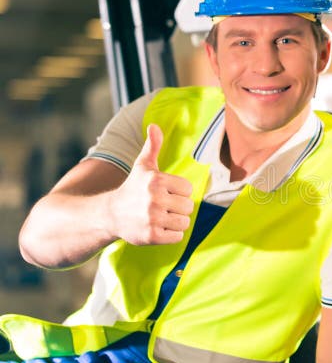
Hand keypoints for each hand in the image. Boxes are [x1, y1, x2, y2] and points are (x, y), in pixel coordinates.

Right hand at [108, 124, 193, 244]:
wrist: (111, 214)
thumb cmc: (133, 188)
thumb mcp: (142, 166)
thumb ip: (153, 146)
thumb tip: (154, 125)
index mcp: (156, 180)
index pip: (188, 189)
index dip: (178, 192)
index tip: (164, 193)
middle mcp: (154, 199)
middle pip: (188, 206)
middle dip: (178, 208)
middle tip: (161, 207)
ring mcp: (153, 219)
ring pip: (185, 222)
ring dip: (175, 222)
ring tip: (160, 217)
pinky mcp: (152, 236)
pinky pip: (178, 236)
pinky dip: (171, 235)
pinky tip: (157, 228)